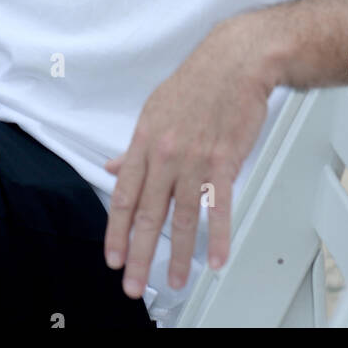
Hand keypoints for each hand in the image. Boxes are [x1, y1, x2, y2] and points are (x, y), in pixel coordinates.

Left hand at [102, 15, 273, 299]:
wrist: (235, 62)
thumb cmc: (197, 82)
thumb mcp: (154, 110)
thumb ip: (134, 146)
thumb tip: (113, 165)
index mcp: (145, 141)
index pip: (124, 195)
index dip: (116, 231)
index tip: (113, 257)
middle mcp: (166, 154)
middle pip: (148, 214)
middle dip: (139, 255)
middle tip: (134, 284)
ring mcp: (195, 159)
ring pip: (183, 217)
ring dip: (179, 255)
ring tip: (177, 279)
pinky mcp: (224, 161)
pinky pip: (219, 207)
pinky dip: (219, 236)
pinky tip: (217, 258)